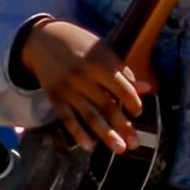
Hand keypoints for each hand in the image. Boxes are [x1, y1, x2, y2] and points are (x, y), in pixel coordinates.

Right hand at [20, 17, 144, 154]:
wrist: (42, 40)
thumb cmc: (78, 43)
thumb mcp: (102, 50)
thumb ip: (123, 70)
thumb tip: (147, 89)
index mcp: (99, 63)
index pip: (122, 88)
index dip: (133, 102)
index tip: (138, 112)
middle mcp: (83, 78)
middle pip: (107, 106)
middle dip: (123, 126)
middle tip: (135, 144)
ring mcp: (67, 89)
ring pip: (89, 116)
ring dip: (106, 134)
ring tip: (119, 149)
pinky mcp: (54, 97)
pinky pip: (67, 118)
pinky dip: (77, 133)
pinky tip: (89, 147)